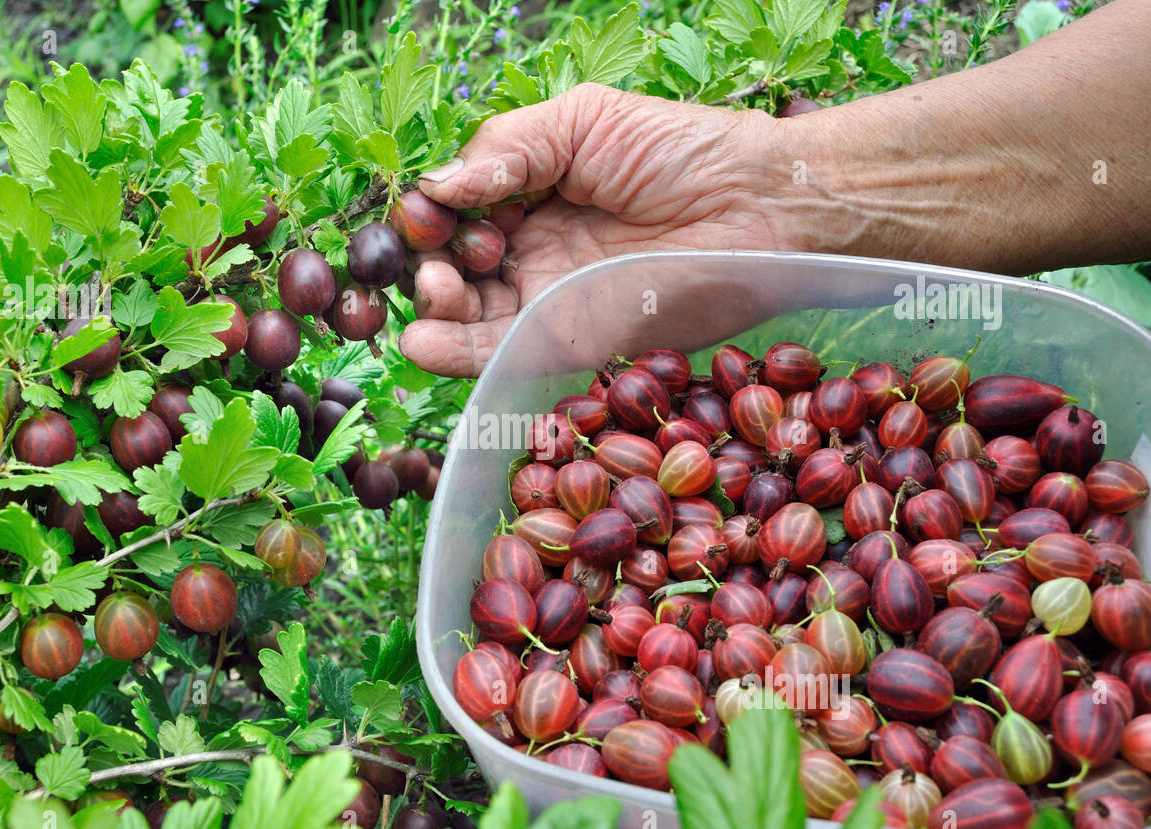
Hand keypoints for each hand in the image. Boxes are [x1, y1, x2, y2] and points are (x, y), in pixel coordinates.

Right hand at [400, 83, 796, 377]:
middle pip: (450, 264)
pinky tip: (422, 342)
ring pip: (463, 314)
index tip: (429, 211)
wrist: (760, 207)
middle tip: (442, 255)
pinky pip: (498, 355)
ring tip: (437, 288)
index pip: (454, 209)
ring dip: (433, 306)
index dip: (430, 212)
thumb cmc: (682, 151)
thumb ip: (508, 146)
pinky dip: (452, 354)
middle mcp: (530, 249)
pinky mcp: (568, 341)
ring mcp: (546, 299)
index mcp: (529, 193)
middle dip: (429, 261)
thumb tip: (437, 185)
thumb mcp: (585, 120)